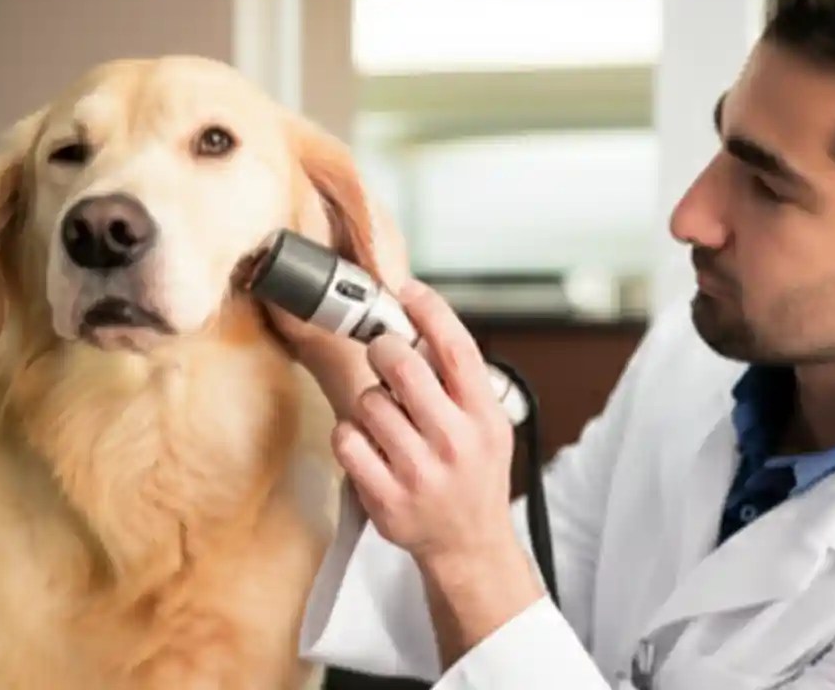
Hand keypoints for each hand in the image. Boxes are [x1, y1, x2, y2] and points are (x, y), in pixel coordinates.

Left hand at [332, 280, 518, 565]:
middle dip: (383, 350)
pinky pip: (346, 438)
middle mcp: (454, 441)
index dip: (429, 310)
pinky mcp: (385, 496)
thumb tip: (418, 325)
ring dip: (369, 400)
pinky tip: (368, 444)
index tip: (408, 291)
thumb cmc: (473, 474)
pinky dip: (350, 434)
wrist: (468, 543)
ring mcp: (418, 471)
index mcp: (484, 416)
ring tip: (386, 418)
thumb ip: (461, 382)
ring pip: (368, 400)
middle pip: (401, 364)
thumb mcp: (488, 424)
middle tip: (384, 356)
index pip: (455, 347)